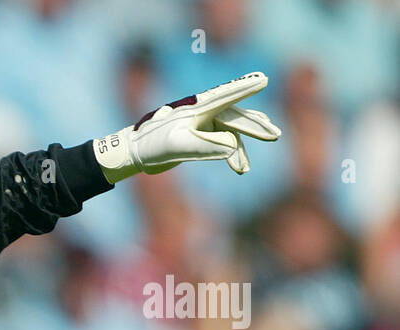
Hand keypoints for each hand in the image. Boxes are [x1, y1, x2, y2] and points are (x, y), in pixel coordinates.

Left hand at [94, 72, 281, 182]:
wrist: (135, 152)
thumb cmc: (153, 145)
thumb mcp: (177, 145)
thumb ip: (205, 145)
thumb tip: (234, 147)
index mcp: (198, 108)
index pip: (226, 96)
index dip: (244, 88)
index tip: (263, 79)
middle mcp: (204, 111)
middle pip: (235, 116)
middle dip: (254, 126)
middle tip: (274, 135)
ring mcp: (204, 122)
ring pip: (231, 131)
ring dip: (241, 149)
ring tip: (244, 169)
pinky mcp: (202, 134)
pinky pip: (224, 141)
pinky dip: (233, 153)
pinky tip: (240, 166)